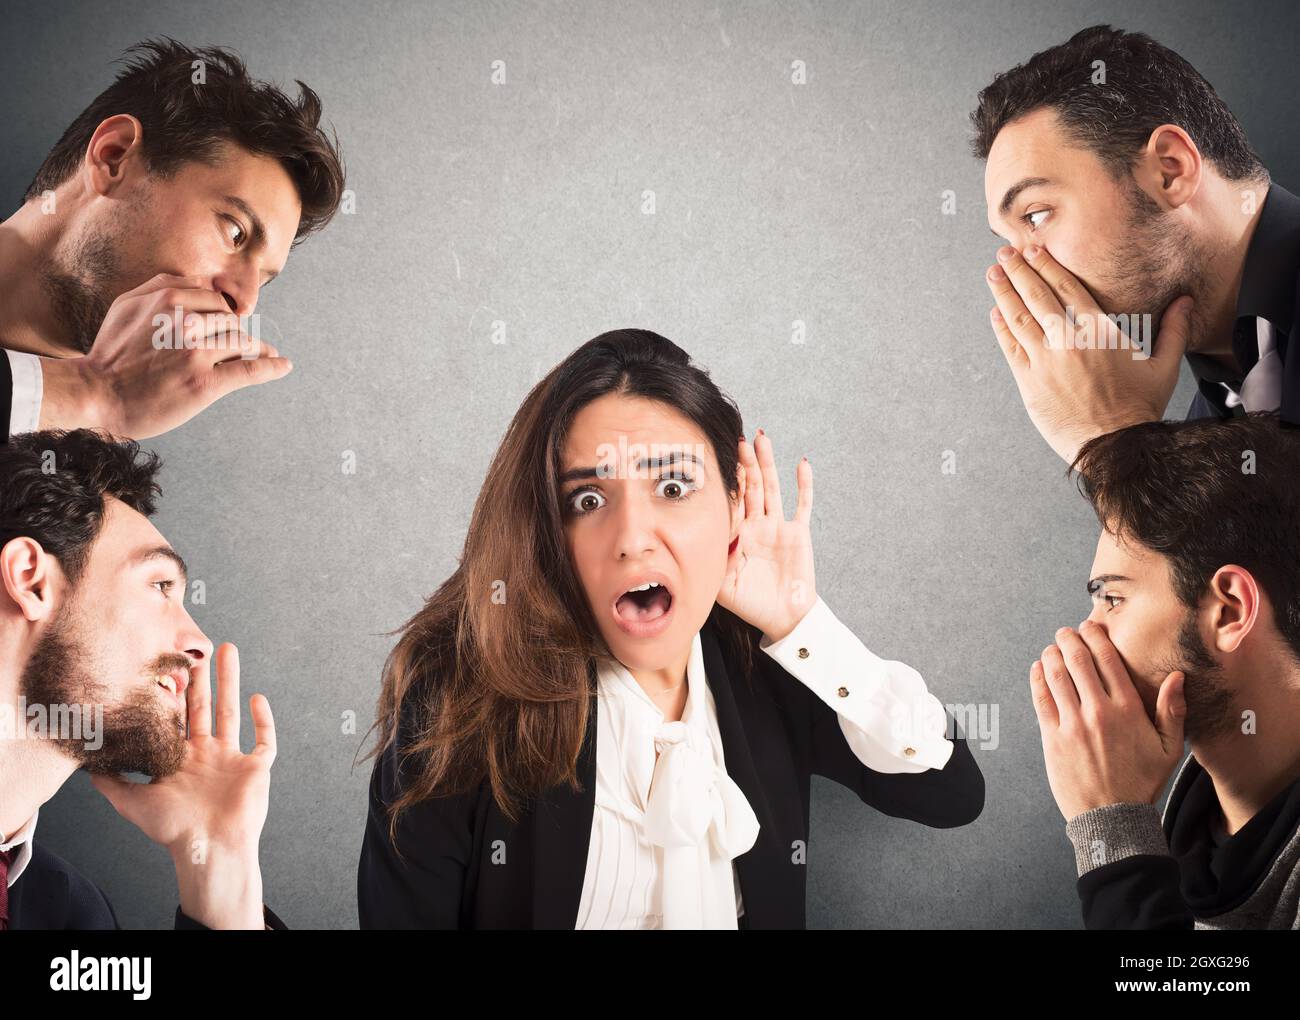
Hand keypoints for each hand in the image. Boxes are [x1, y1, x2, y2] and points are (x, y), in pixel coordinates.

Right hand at [39, 273, 292, 438]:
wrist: (96, 393)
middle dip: (240, 331)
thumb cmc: (111, 353)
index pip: (214, 298)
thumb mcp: (127, 306)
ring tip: (269, 353)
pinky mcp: (204, 383)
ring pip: (241, 342)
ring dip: (260, 348)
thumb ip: (161, 287)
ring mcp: (196, 352)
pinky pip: (249, 370)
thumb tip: (198, 281)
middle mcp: (185, 321)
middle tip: (254, 343)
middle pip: (230, 320)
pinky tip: (283, 365)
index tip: (232, 322)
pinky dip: (271, 367)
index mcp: (167, 298)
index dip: (224, 312)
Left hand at [91, 643, 276, 928]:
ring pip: (232, 712)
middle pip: (204, 707)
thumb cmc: (172, 829)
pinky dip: (264, 719)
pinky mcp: (256, 767)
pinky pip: (265, 738)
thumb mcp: (131, 802)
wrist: (209, 848)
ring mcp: (232, 759)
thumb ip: (111, 779)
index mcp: (180, 760)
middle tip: (199, 648)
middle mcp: (206, 755)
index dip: (173, 692)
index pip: (176, 718)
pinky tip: (257, 698)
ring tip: (229, 652)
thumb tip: (87, 760)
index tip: (167, 666)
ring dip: (232, 682)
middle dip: (203, 677)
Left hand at [716, 429, 815, 641]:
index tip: (716, 458)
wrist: (782, 617)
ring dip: (767, 464)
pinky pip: (803, 504)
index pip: (730, 501)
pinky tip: (802, 463)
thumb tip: (708, 539)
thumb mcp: (722, 584)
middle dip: (745, 463)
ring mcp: (778, 526)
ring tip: (762, 439)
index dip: (726, 482)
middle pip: (750, 487)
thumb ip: (714, 562)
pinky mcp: (799, 532)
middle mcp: (756, 525)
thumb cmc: (750, 603)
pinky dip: (804, 484)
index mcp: (736, 534)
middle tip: (738, 439)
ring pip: (772, 488)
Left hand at [985, 245, 1192, 463]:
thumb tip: (1186, 301)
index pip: (1067, 288)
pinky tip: (995, 313)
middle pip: (1038, 296)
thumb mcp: (1164, 365)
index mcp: (1099, 331)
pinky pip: (1011, 348)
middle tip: (1004, 251)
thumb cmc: (1139, 408)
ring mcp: (1045, 361)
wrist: (1116, 446)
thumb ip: (1173, 329)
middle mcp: (1068, 341)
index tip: (1033, 250)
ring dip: (1004, 293)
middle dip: (1019, 270)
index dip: (1047, 266)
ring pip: (1019, 318)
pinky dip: (1001, 329)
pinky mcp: (1029, 383)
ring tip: (993, 273)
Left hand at [1030, 621, 1185, 820]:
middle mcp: (1098, 712)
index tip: (1089, 627)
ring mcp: (1072, 724)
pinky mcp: (1051, 737)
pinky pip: (1040, 698)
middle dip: (1068, 638)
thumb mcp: (1169, 749)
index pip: (1107, 659)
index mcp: (1127, 710)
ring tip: (1052, 647)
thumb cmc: (1141, 782)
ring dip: (1051, 654)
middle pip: (1077, 660)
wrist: (1111, 817)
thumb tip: (1178, 677)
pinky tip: (1039, 668)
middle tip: (1066, 631)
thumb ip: (1172, 711)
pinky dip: (1037, 677)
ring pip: (1056, 674)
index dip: (1095, 636)